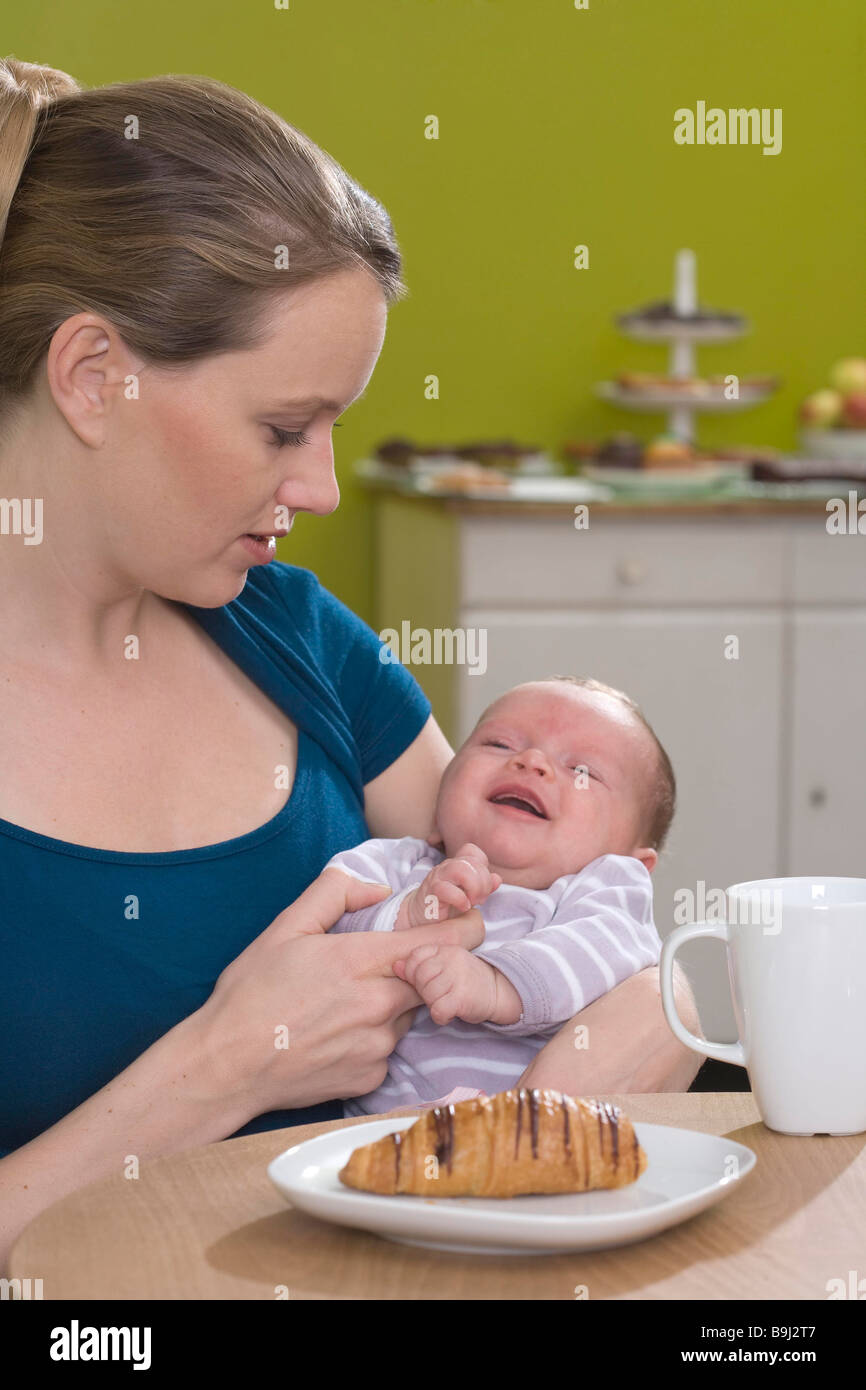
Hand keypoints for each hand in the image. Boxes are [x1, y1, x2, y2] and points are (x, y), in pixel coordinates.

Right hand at [194, 870, 486, 1119]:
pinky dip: (374, 1038)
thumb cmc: (250, 994)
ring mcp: (378, 1045)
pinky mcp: (371, 1077)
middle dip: (421, 968)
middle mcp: (379, 1004)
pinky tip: (337, 1035)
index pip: (441, 942)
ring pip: (409, 1014)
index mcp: (361, 960)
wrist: (226, 1066)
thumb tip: (378, 888)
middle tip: (380, 966)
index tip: (472, 922)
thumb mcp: (285, 927)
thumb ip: (335, 893)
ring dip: (393, 1004)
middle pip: (432, 978)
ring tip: (344, 1004)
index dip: (464, 930)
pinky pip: (389, 1048)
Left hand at [394, 943, 520, 1025]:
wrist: (499, 991)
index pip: (414, 958)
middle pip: (419, 977)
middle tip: (438, 995)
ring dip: (434, 1004)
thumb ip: (418, 965)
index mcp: (445, 949)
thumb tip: (395, 966)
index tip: (426, 982)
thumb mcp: (444, 967)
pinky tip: (449, 1013)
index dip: (414, 974)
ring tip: (446, 1002)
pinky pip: (438, 1010)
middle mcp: (451, 959)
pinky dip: (441, 1017)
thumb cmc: (466, 980)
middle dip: (424, 991)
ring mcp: (457, 977)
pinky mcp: (462, 997)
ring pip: (427, 995)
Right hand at [400, 842, 501, 927]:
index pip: (472, 851)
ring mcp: (437, 878)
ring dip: (473, 888)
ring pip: (461, 869)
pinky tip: (463, 908)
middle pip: (472, 861)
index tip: (482, 886)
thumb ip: (484, 886)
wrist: (422, 920)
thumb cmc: (446, 906)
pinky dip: (461, 900)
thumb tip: (497, 879)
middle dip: (483, 882)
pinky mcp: (431, 892)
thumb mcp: (469, 895)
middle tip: (479, 899)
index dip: (482, 867)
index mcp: (456, 865)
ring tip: (471, 902)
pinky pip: (447, 889)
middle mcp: (447, 867)